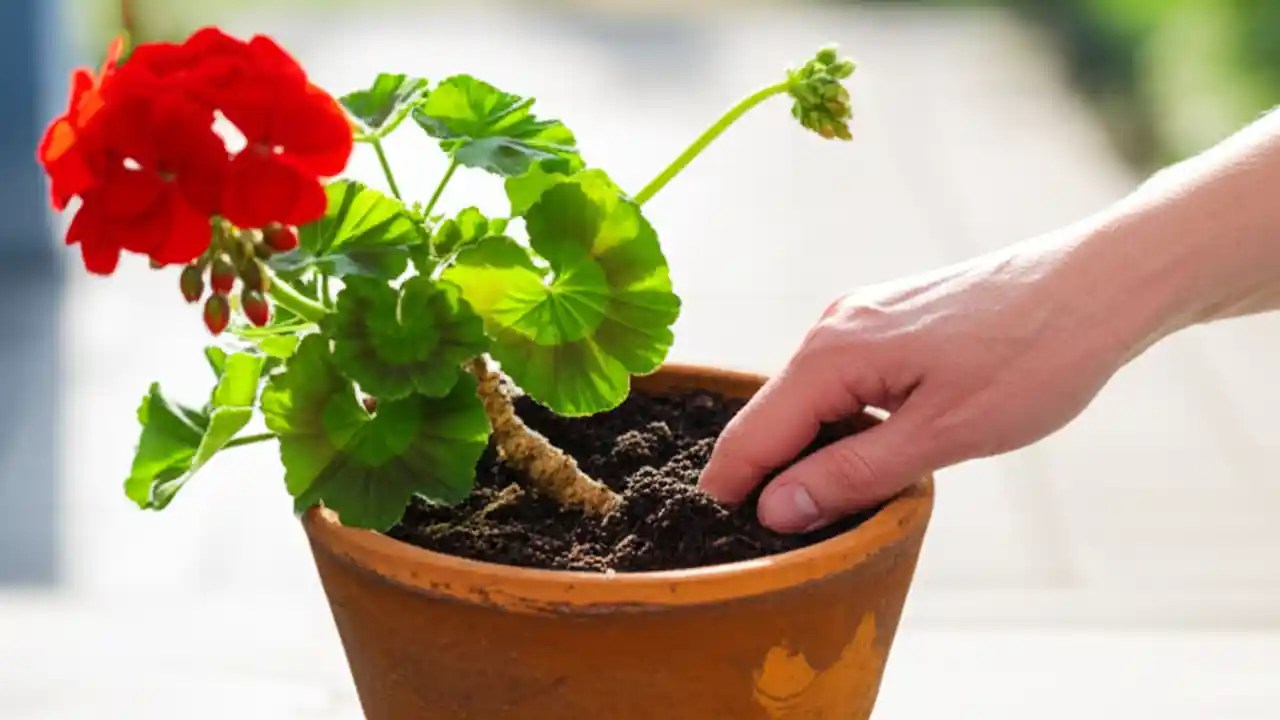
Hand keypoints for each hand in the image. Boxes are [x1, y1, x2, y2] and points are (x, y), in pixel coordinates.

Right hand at [698, 236, 1147, 532]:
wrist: (1100, 283)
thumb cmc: (1033, 358)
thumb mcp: (941, 436)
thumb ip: (849, 474)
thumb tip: (773, 510)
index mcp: (834, 353)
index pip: (753, 433)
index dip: (731, 490)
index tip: (720, 541)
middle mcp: (833, 327)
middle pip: (773, 415)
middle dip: (767, 475)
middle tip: (775, 539)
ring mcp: (860, 318)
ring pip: (808, 398)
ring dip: (808, 450)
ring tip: (824, 505)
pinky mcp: (889, 319)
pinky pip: (840, 380)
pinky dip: (839, 422)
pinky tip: (868, 451)